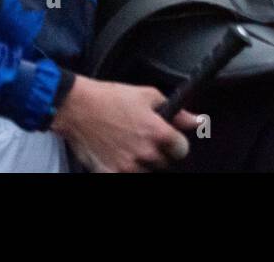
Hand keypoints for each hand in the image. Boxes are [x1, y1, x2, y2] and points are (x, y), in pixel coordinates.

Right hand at [50, 75, 200, 172]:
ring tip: (128, 145)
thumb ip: (177, 112)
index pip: (182, 149)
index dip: (176, 143)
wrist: (77, 107)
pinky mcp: (110, 173)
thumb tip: (196, 121)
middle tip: (143, 138)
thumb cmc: (111, 98)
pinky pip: (126, 176)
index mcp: (158, 133)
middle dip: (157, 151)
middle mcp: (145, 153)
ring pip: (145, 171)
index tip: (169, 139)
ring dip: (141, 162)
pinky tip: (117, 155)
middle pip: (163, 162)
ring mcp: (127, 166)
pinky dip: (124, 168)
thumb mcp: (148, 95)